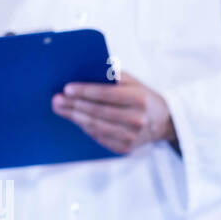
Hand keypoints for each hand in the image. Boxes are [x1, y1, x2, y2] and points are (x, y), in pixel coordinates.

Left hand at [51, 73, 176, 154]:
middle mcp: (137, 119)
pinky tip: (74, 118)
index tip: (67, 88)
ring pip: (95, 126)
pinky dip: (84, 127)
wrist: (164, 122)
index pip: (106, 94)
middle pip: (97, 111)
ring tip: (60, 108)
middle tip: (57, 99)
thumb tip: (85, 71)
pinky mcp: (125, 148)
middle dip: (74, 104)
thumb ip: (113, 76)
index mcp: (139, 99)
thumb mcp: (133, 82)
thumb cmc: (142, 96)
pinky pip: (98, 136)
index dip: (85, 91)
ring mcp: (131, 136)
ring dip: (74, 116)